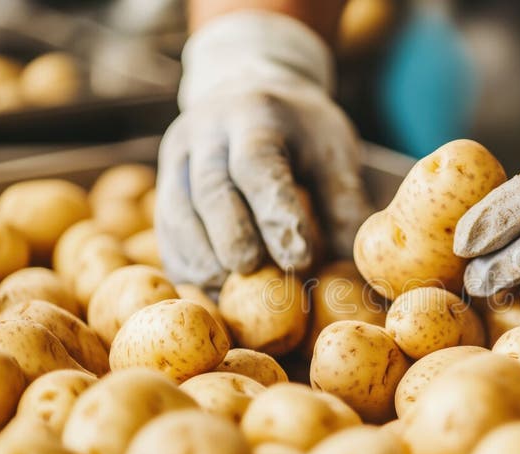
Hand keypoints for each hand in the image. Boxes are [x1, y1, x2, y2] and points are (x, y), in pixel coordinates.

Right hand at [156, 11, 372, 289]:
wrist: (246, 92)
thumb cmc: (302, 134)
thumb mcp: (333, 151)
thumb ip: (344, 201)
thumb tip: (356, 262)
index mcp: (255, 116)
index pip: (259, 165)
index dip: (276, 214)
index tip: (299, 259)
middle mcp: (206, 133)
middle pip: (210, 191)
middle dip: (235, 240)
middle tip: (260, 276)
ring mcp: (176, 159)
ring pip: (178, 215)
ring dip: (206, 261)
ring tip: (235, 295)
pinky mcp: (162, 187)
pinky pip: (167, 234)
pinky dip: (188, 267)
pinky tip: (213, 292)